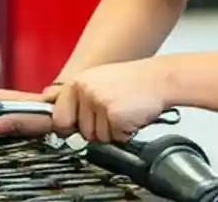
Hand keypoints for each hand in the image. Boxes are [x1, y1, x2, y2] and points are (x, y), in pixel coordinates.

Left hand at [52, 59, 168, 142]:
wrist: (159, 79)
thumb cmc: (133, 81)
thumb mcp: (98, 82)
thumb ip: (80, 99)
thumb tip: (63, 120)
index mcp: (78, 83)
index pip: (58, 117)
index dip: (69, 126)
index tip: (73, 129)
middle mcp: (85, 92)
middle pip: (81, 132)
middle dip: (97, 130)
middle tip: (111, 115)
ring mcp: (99, 103)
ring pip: (98, 137)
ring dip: (112, 132)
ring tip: (123, 112)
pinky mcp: (114, 115)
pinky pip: (115, 138)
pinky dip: (125, 133)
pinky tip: (131, 116)